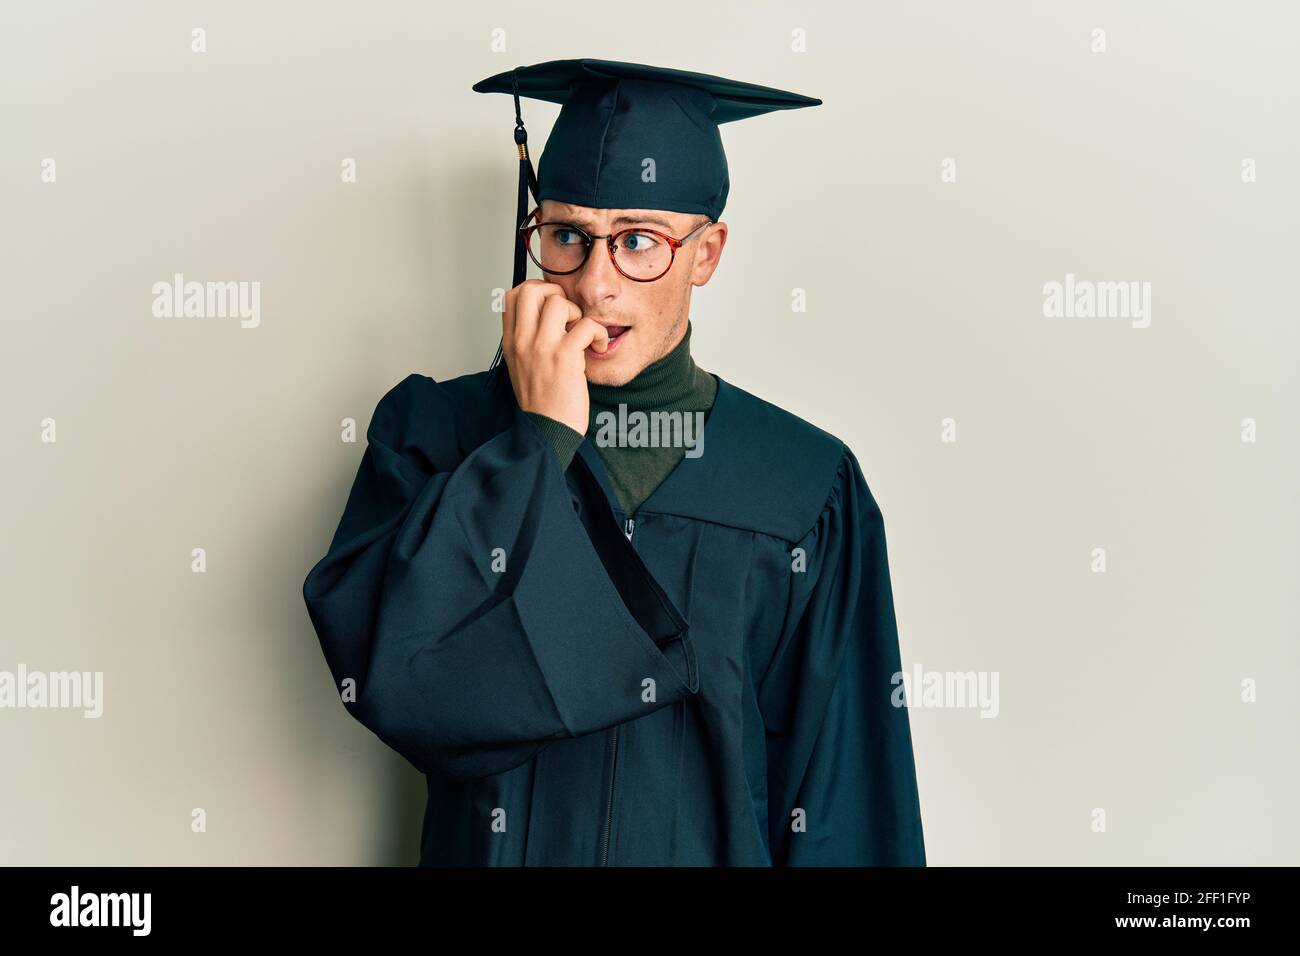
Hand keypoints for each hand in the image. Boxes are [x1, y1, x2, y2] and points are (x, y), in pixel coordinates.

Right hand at [502, 280, 609, 434]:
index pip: (513, 295)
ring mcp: (542, 347)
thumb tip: (543, 317)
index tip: (551, 306)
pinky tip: (598, 347)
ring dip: (577, 313)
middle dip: (555, 292)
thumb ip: (526, 340)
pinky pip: (586, 325)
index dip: (536, 291)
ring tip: (581, 334)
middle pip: (531, 289)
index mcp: (511, 342)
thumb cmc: (541, 402)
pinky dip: (599, 334)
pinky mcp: (565, 357)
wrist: (548, 431)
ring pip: (558, 301)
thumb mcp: (521, 366)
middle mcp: (522, 341)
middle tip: (568, 314)